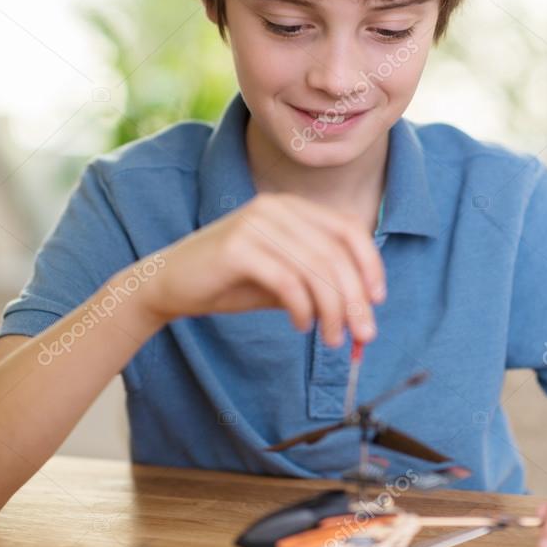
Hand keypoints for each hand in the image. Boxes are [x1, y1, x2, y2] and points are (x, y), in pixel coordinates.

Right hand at [140, 192, 386, 346]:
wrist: (168, 283)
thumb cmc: (229, 281)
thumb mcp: (283, 278)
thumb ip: (318, 284)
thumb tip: (364, 310)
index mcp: (291, 207)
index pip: (349, 228)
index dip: (370, 264)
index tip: (378, 299)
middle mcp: (276, 208)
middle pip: (336, 253)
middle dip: (355, 298)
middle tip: (363, 334)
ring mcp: (255, 223)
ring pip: (315, 268)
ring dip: (333, 310)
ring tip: (332, 339)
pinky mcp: (237, 247)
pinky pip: (287, 281)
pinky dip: (303, 309)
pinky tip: (302, 326)